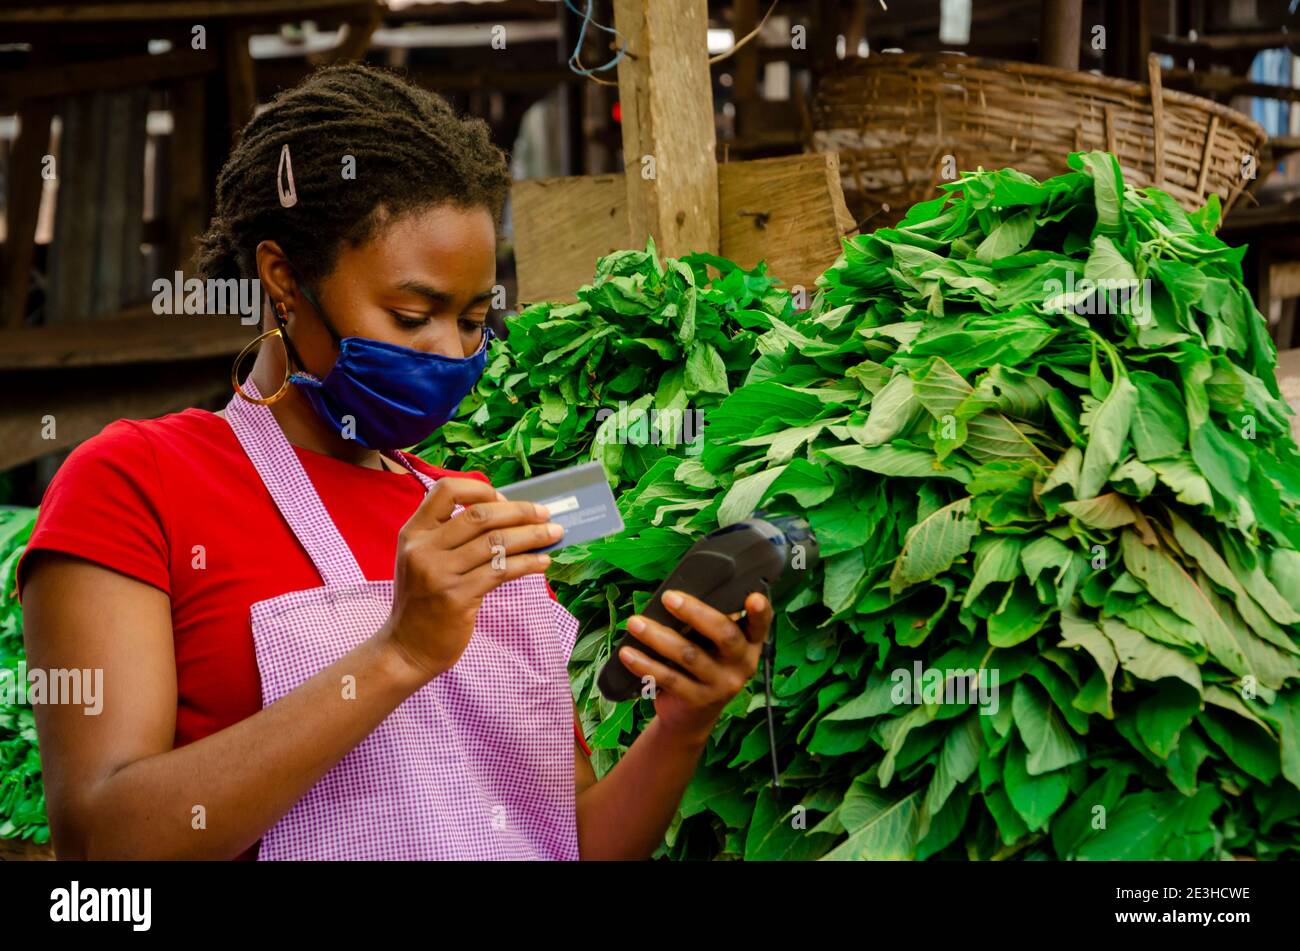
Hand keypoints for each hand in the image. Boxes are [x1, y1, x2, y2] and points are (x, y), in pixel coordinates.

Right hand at [377, 477, 563, 680]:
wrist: (406, 648)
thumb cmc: (424, 600)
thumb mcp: (424, 559)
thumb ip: (451, 535)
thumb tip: (506, 511)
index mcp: (414, 532)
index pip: (446, 490)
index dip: (480, 489)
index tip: (505, 499)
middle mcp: (423, 548)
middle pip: (480, 515)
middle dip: (520, 511)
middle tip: (545, 514)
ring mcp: (439, 573)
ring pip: (495, 542)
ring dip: (532, 536)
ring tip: (554, 534)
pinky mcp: (457, 597)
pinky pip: (501, 571)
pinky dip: (527, 563)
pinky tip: (542, 562)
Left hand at [617, 589, 773, 743]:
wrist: (691, 717)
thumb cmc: (702, 665)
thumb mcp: (713, 646)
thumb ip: (706, 623)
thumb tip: (676, 594)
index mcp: (750, 644)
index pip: (761, 625)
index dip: (760, 612)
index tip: (754, 598)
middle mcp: (742, 664)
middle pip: (724, 635)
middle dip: (695, 613)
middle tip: (668, 598)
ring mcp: (721, 685)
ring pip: (689, 656)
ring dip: (658, 636)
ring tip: (634, 623)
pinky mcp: (698, 700)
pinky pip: (669, 678)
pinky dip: (645, 664)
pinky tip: (628, 653)